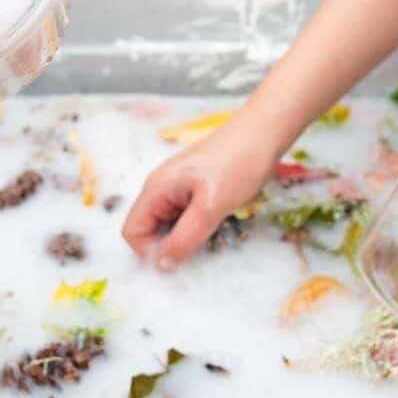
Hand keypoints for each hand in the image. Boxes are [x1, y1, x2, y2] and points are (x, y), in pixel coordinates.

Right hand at [122, 114, 278, 268]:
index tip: (178, 263)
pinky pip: (185, 216)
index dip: (149, 252)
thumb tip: (161, 264)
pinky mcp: (194, 188)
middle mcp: (161, 188)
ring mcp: (177, 187)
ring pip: (170, 224)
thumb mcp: (211, 206)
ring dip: (186, 237)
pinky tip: (219, 223)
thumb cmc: (238, 164)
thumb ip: (184, 237)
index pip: (133, 231)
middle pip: (150, 229)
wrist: (265, 132)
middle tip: (201, 249)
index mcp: (156, 189)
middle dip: (169, 245)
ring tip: (214, 233)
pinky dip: (197, 226)